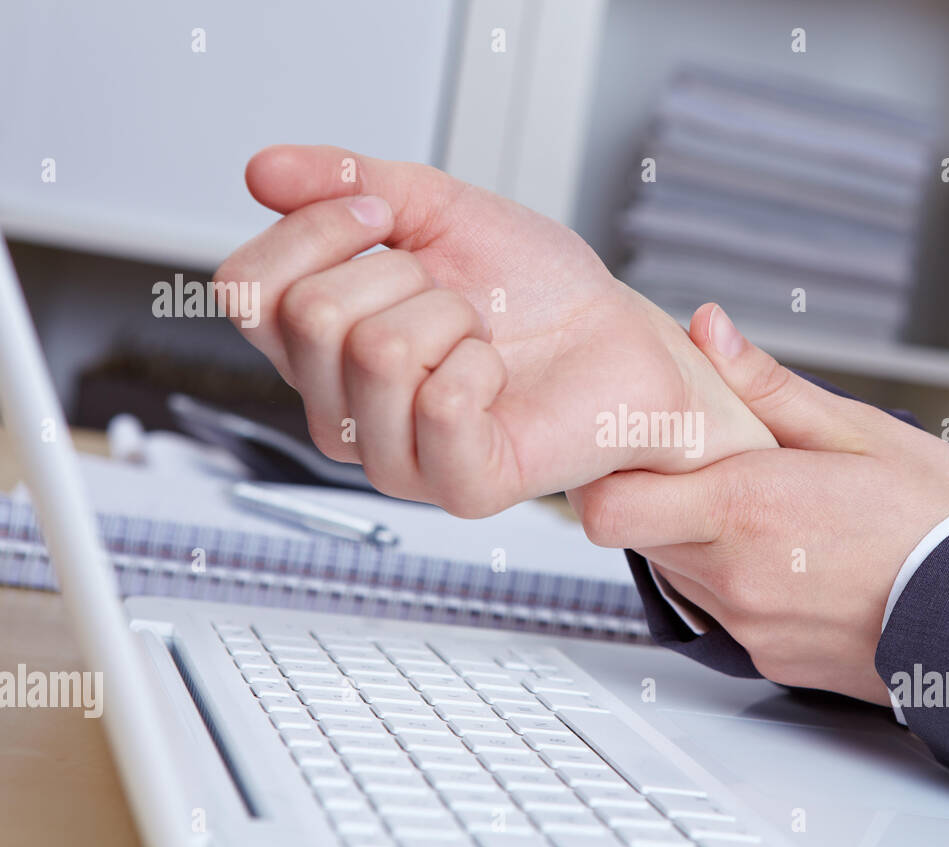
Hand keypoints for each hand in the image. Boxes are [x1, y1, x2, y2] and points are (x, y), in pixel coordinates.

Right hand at [213, 145, 774, 515]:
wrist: (619, 341)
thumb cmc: (533, 291)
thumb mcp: (438, 210)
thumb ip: (347, 182)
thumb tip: (261, 171)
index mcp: (318, 351)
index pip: (244, 289)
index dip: (315, 229)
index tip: (385, 216)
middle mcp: (339, 411)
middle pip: (309, 316)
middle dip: (401, 274)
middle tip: (452, 296)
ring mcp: (393, 458)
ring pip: (378, 353)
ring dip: (450, 318)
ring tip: (478, 338)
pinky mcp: (458, 486)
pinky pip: (443, 403)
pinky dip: (484, 366)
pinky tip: (498, 378)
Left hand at [568, 304, 948, 703]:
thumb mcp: (865, 432)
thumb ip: (769, 388)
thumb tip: (707, 330)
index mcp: (749, 507)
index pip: (608, 504)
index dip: (611, 470)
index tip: (643, 442)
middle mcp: (736, 576)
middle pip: (636, 534)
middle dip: (660, 493)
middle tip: (716, 464)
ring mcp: (751, 625)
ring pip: (675, 571)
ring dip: (698, 536)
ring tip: (769, 510)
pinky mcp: (769, 659)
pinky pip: (720, 611)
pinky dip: (736, 580)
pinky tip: (795, 558)